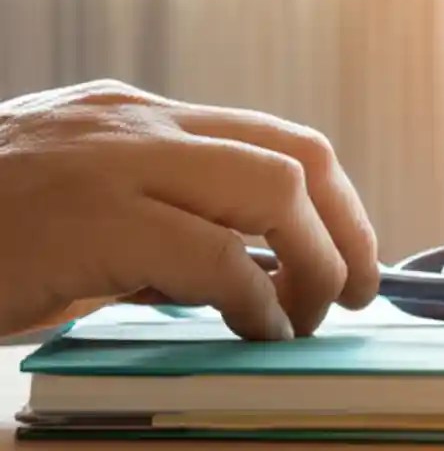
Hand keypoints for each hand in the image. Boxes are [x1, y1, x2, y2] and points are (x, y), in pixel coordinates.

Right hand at [0, 79, 379, 339]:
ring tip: (302, 319)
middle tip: (354, 292)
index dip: (336, 201)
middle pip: (296, 154)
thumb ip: (159, 223)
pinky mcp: (91, 218)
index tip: (353, 254)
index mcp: (137, 119)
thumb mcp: (82, 210)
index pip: (277, 138)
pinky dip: (256, 300)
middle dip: (347, 229)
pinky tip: (254, 331)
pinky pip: (216, 255)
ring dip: (312, 263)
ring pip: (272, 189)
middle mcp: (136, 125)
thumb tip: (247, 275)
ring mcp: (113, 162)